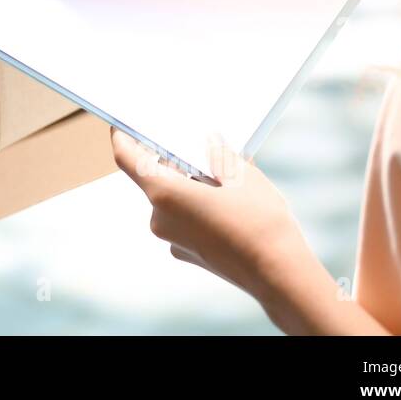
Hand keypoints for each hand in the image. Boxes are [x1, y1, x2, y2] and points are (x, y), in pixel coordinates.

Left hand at [110, 129, 338, 333]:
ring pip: (173, 199)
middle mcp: (159, 218)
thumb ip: (218, 153)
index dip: (122, 138)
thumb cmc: (259, 221)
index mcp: (164, 193)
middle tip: (199, 145)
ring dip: (190, 185)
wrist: (279, 274)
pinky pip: (184, 219)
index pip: (128, 158)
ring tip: (224, 177)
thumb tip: (209, 141)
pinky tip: (227, 203)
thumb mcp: (241, 174)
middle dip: (175, 161)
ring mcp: (171, 239)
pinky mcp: (186, 253)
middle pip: (155, 178)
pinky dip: (198, 206)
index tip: (121, 125)